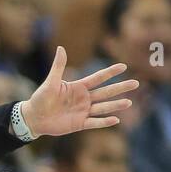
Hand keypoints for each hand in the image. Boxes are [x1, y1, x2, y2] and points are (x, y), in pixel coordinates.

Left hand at [20, 47, 137, 137]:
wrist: (34, 118)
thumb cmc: (41, 98)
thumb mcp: (50, 82)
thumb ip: (58, 66)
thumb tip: (61, 48)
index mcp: (78, 87)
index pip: (98, 78)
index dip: (110, 72)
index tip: (124, 66)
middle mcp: (84, 99)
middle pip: (106, 92)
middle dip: (120, 88)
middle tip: (136, 83)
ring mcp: (83, 111)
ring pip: (103, 107)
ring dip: (116, 105)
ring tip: (129, 102)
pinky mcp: (79, 124)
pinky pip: (94, 122)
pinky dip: (104, 122)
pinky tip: (116, 119)